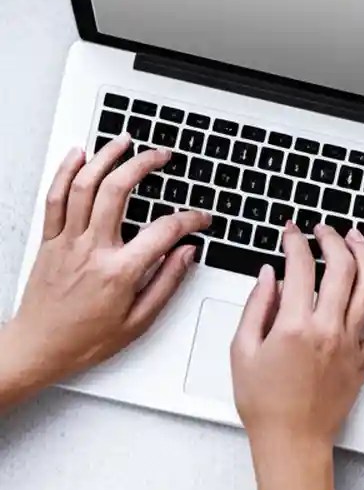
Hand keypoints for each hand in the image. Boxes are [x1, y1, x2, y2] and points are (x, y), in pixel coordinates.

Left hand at [1, 135, 210, 401]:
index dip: (189, 219)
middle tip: (160, 155)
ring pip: (84, 186)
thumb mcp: (139, 320)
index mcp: (118, 272)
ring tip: (124, 142)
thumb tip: (187, 253)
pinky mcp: (49, 241)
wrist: (38, 348)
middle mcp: (91, 250)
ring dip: (105, 158)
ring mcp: (66, 242)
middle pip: (117, 191)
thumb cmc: (85, 340)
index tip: (200, 218)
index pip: (163, 232)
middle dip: (142, 165)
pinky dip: (66, 172)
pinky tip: (79, 156)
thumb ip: (167, 282)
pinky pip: (55, 198)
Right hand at [231, 221, 363, 450]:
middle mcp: (328, 330)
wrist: (292, 441)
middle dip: (332, 240)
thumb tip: (268, 276)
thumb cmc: (264, 404)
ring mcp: (352, 343)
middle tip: (323, 230)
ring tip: (356, 240)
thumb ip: (256, 308)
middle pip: (341, 268)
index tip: (291, 232)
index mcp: (294, 326)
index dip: (295, 242)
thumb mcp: (242, 351)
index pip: (300, 267)